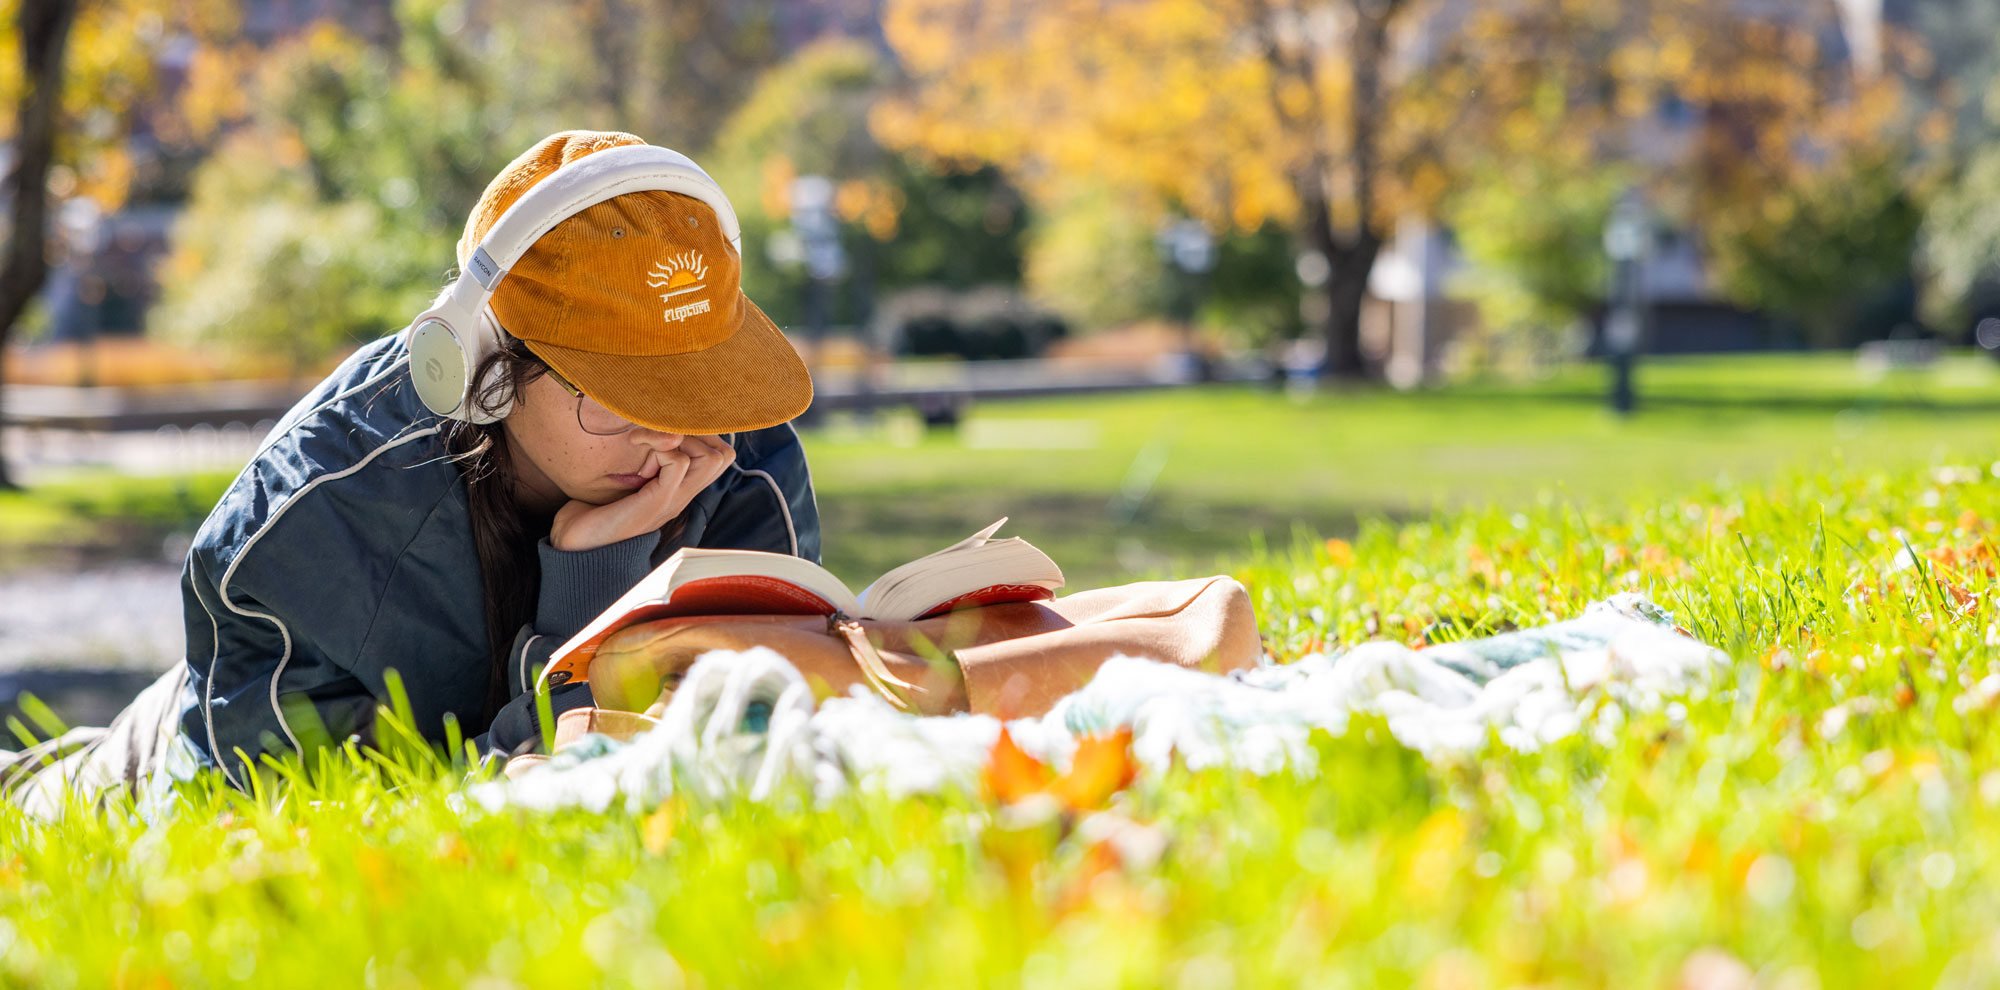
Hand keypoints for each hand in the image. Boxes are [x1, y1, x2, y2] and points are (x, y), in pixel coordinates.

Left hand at [548, 435, 735, 550]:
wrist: (575, 544)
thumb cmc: (592, 510)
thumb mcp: (622, 478)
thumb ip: (642, 457)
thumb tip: (651, 430)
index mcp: (678, 490)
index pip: (720, 455)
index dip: (699, 433)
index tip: (662, 430)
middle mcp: (682, 495)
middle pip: (724, 455)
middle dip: (694, 431)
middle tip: (657, 432)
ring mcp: (673, 500)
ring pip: (712, 457)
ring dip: (677, 436)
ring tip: (644, 439)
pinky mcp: (657, 503)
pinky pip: (678, 461)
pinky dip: (658, 445)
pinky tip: (633, 446)